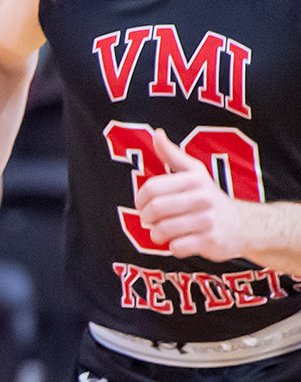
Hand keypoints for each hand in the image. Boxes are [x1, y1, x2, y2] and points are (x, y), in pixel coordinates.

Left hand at [137, 128, 247, 261]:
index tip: (142, 205)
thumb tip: (156, 133)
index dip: (140, 199)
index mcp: (194, 179)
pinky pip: (176, 247)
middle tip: (150, 220)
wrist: (243, 225)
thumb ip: (172, 155)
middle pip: (155, 209)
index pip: (151, 188)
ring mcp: (208, 220)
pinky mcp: (211, 241)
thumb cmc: (208, 197)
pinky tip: (181, 242)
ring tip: (161, 232)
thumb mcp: (194, 173)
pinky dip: (173, 247)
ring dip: (157, 234)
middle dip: (147, 218)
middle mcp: (203, 197)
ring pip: (163, 230)